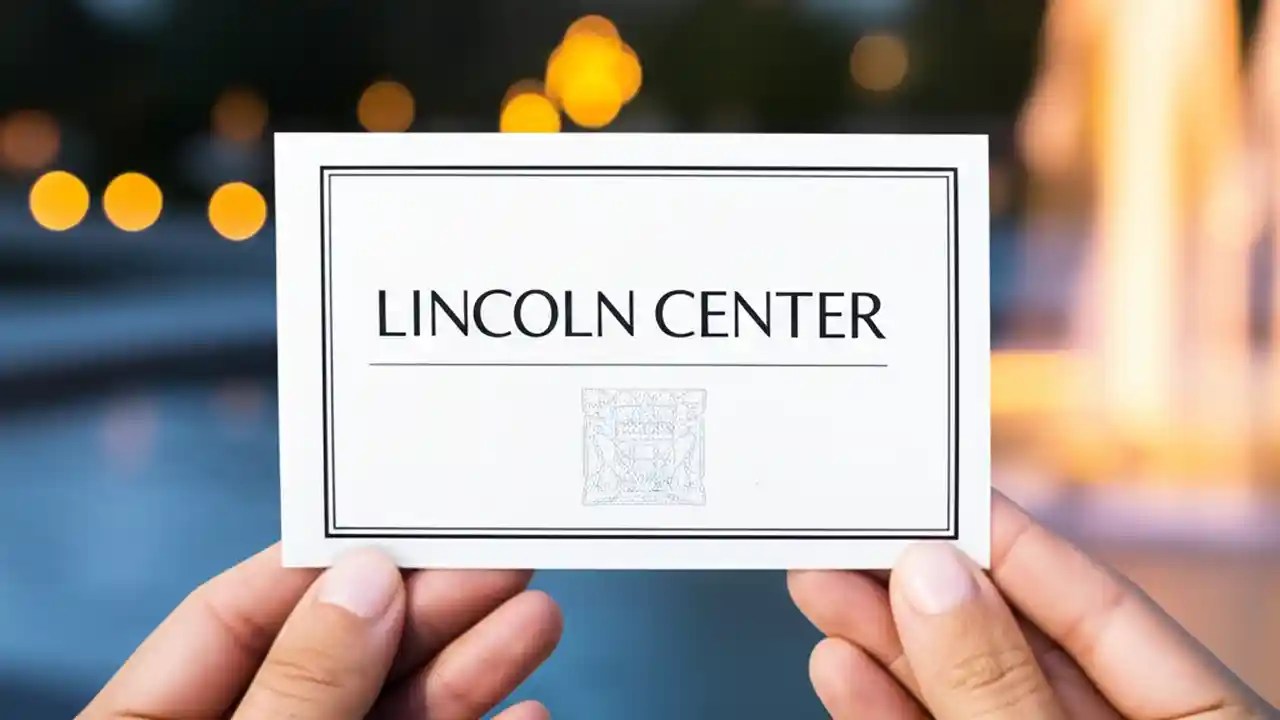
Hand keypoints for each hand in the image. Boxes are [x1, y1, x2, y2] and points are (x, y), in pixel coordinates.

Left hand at [83, 546, 561, 718]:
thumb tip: (360, 582)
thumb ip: (299, 688)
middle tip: (504, 558)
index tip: (401, 525)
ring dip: (469, 669)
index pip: (231, 617)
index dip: (320, 564)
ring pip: (391, 713)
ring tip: (537, 618)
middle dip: (425, 609)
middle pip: (335, 657)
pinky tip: (526, 712)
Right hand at [789, 492, 1276, 718]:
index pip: (1100, 607)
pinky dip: (888, 712)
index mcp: (1201, 719)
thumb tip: (931, 577)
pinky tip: (842, 669)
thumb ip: (1001, 684)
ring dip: (886, 644)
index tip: (933, 492)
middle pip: (1014, 643)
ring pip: (964, 693)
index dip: (1010, 543)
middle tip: (844, 533)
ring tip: (818, 586)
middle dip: (921, 589)